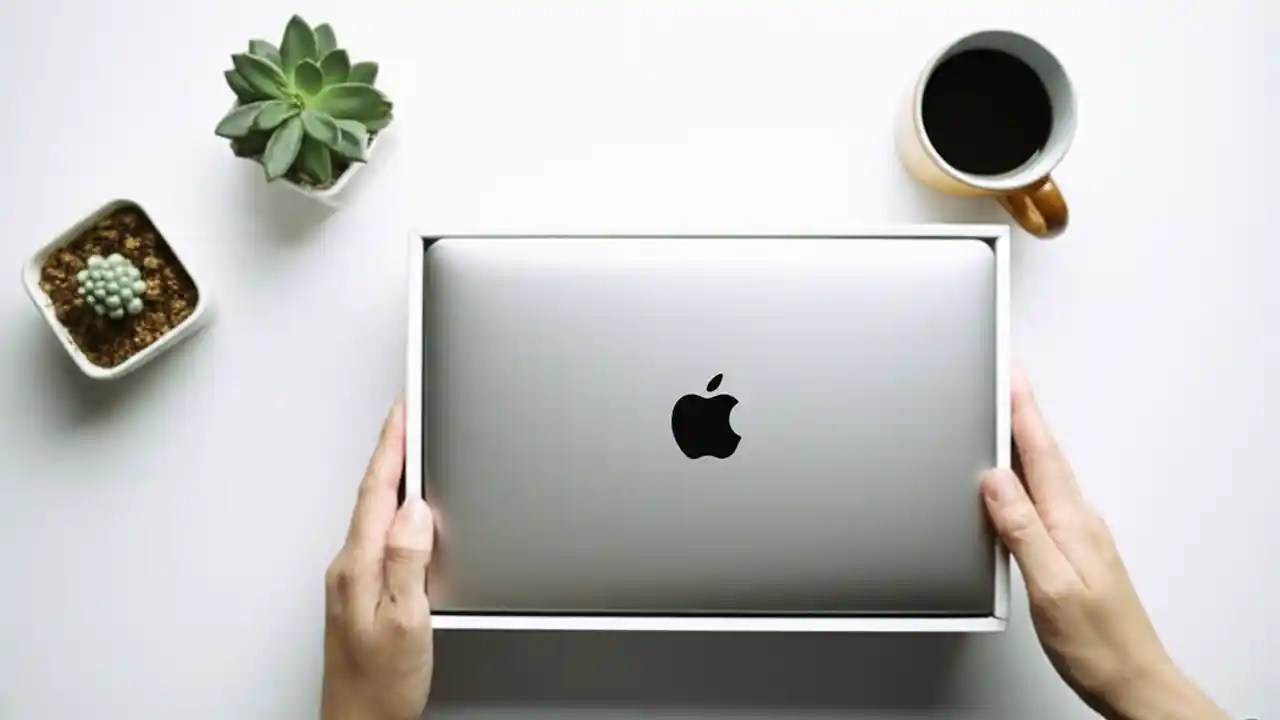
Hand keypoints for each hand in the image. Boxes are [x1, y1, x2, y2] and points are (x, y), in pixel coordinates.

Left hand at [322, 398, 434, 719]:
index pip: (377, 490)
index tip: (405, 408)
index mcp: (359, 566)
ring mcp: (351, 579)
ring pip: (374, 512)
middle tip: (409, 414)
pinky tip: (407, 508)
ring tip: (411, 447)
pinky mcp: (360, 592)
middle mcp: (348, 567)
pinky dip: (393, 509)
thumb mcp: (407, 621)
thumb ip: (408, 561)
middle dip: (392, 449)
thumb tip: (416, 509)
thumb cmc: (380, 685)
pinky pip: (377, 534)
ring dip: (392, 477)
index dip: (392, 444)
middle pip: (372, 493)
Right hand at [981, 372, 1224, 719]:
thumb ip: (1021, 529)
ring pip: (1044, 476)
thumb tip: (995, 482)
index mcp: (1071, 522)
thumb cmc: (1097, 643)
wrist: (1132, 680)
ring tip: (1002, 418)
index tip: (1008, 374)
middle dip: (1020, 415)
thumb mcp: (1050, 585)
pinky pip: (1044, 501)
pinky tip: (1015, 481)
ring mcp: (1079, 536)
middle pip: (1043, 455)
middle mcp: (1078, 522)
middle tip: (1001, 381)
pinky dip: (1027, 479)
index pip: (1042, 452)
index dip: (1022, 410)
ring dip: (1023, 444)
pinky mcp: (1073, 552)